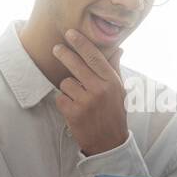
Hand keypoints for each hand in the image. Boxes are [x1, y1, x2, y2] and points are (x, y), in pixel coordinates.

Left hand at [53, 29, 127, 156]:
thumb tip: (118, 49)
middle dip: (64, 54)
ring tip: (77, 98)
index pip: (94, 57)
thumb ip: (115, 69)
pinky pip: (60, 98)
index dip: (81, 43)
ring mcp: (86, 102)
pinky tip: (73, 109)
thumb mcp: (120, 91)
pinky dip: (64, 102)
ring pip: (66, 83)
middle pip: (76, 65)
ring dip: (68, 89)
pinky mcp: (74, 113)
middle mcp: (99, 89)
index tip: (71, 33)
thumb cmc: (114, 113)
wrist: (109, 143)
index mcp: (111, 82)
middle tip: (56, 49)